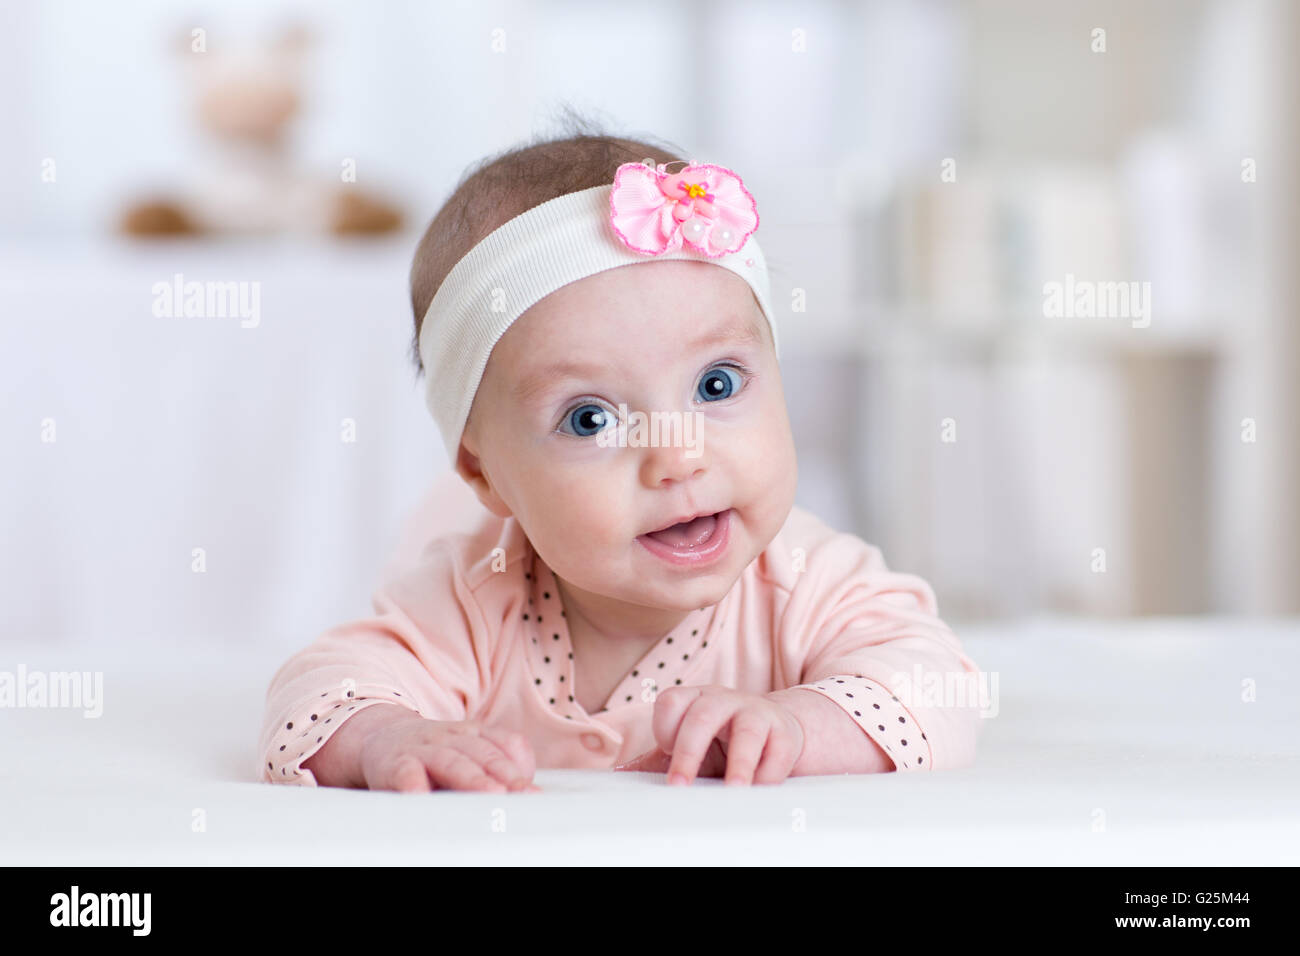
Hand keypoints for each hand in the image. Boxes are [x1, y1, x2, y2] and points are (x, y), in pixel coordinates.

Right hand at [358, 714, 541, 793]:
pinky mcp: (394, 765)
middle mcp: (451, 738)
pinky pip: (405, 772)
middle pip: (481, 752)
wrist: (382, 737)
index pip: (505, 742)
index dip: (520, 763)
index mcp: (475, 735)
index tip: (531, 789)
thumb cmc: (434, 755)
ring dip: (472, 778)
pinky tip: (423, 796)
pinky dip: (414, 783)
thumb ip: (497, 771)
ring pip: (450, 760)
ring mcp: (423, 749)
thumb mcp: (468, 755)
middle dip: (503, 772)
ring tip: (491, 795)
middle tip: (518, 792)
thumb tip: (529, 795)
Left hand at [614, 684, 805, 785]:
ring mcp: (756, 713)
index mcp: (694, 699)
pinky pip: (778, 751)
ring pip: (747, 730)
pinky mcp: (784, 733)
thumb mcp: (687, 747)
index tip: (665, 751)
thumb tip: (618, 773)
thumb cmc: (722, 742)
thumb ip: (656, 760)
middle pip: (703, 715)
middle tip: (679, 786)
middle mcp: (724, 700)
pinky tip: (758, 790)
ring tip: (732, 790)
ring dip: (739, 763)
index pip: (671, 702)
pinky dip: (768, 775)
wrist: (774, 730)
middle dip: (689, 751)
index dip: (665, 727)